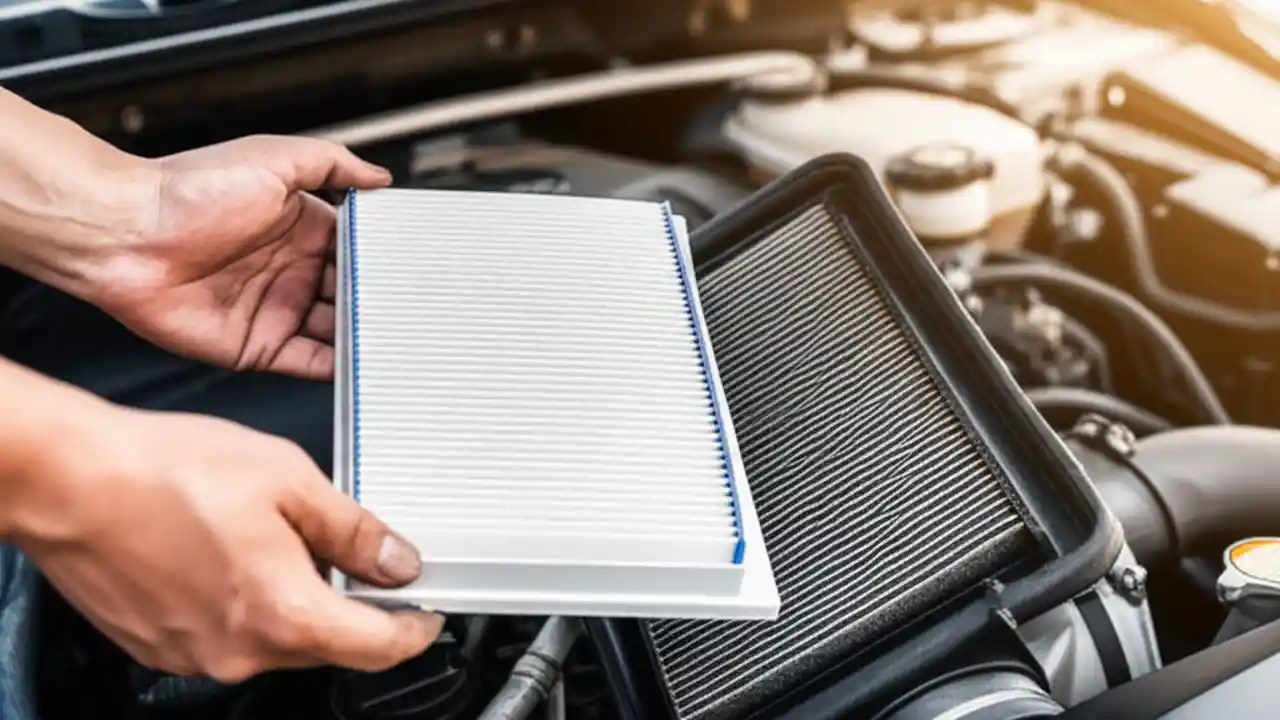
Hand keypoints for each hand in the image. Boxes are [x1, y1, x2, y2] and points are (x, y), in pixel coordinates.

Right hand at [7, 399, 441, 681]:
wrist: (69, 481)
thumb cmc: (166, 473)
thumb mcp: (290, 480)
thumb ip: (355, 532)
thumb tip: (398, 563)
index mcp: (286, 614)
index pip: (379, 648)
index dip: (414, 630)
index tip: (427, 614)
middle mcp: (241, 651)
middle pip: (326, 645)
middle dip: (350, 608)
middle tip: (354, 559)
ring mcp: (196, 655)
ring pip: (274, 639)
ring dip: (291, 601)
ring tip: (270, 538)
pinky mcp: (160, 645)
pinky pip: (226, 635)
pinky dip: (242, 604)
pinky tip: (227, 555)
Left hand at [90, 136, 390, 379]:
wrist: (125, 233)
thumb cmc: (189, 189)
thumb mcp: (274, 158)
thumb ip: (333, 165)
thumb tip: (380, 178)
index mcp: (301, 229)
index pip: (358, 253)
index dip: (384, 265)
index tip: (416, 274)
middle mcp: (292, 273)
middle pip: (352, 297)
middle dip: (381, 306)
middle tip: (417, 315)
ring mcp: (276, 312)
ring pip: (337, 332)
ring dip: (365, 338)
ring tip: (399, 343)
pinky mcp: (257, 347)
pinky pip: (308, 363)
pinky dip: (337, 368)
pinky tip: (362, 364)